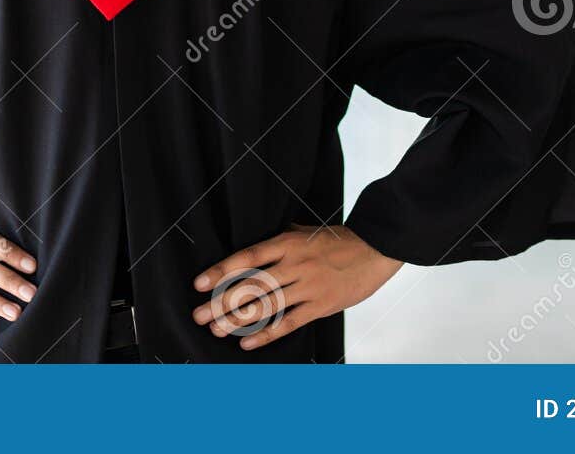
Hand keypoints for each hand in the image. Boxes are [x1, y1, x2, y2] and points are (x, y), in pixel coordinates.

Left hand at [191, 223, 402, 350]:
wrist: (375, 250)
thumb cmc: (338, 240)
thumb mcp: (306, 231)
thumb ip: (281, 240)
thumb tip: (256, 249)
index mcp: (287, 243)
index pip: (247, 257)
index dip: (222, 270)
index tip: (200, 283)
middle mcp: (295, 264)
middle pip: (251, 285)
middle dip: (221, 301)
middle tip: (200, 314)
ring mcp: (308, 286)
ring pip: (266, 306)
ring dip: (238, 320)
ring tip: (217, 329)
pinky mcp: (321, 306)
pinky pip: (289, 322)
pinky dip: (267, 334)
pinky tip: (248, 342)